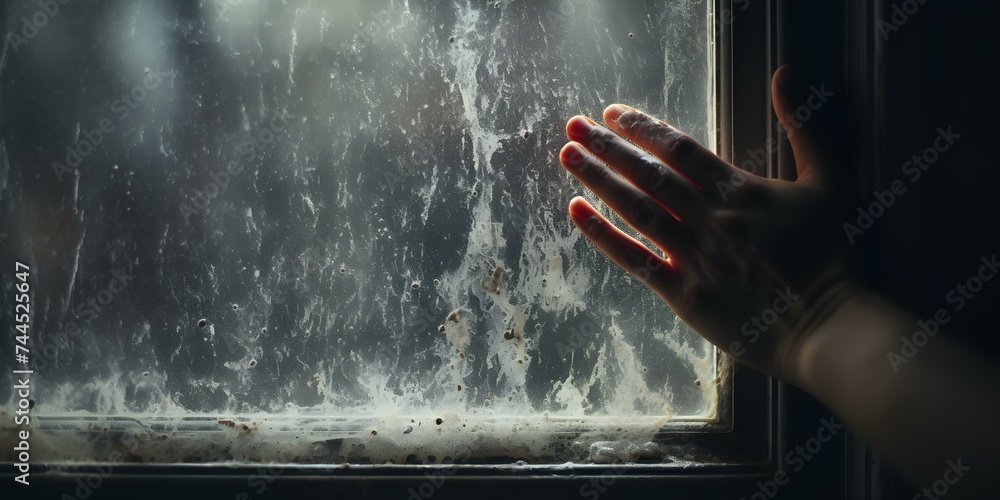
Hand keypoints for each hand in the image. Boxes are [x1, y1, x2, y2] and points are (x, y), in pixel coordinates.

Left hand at [559, 65, 857, 381]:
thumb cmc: (835, 256)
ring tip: (568, 155)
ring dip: (598, 180)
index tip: (613, 114)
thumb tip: (786, 72)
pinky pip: (636, 261)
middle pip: (648, 175)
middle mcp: (710, 219)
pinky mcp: (685, 296)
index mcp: (740, 191)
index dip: (643, 128)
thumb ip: (804, 127)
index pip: (680, 149)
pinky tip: (576, 212)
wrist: (832, 327)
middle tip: (574, 125)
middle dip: (607, 147)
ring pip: (637, 210)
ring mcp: (694, 258)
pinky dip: (604, 236)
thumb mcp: (830, 181)